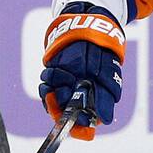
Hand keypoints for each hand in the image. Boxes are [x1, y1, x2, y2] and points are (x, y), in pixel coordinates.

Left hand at [39, 6, 124, 140]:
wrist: (84, 26)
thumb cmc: (99, 50)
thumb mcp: (105, 73)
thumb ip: (104, 98)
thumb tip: (105, 120)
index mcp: (97, 100)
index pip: (85, 123)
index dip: (76, 126)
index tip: (71, 123)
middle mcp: (82, 97)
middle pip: (66, 115)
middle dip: (60, 105)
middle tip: (61, 91)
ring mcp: (68, 88)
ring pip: (54, 102)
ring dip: (53, 89)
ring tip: (61, 72)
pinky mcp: (56, 77)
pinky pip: (47, 88)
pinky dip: (48, 80)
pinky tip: (53, 69)